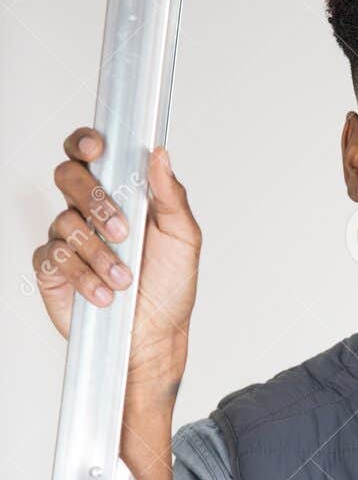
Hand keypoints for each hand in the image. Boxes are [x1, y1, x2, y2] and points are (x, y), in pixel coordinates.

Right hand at [32, 127, 199, 396]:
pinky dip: (82, 276)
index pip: (90, 153)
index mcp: (118, 194)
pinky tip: (104, 295)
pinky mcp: (53, 269)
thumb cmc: (169, 288)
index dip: (85, 142)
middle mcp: (88, 211)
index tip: (98, 149)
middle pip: (67, 175)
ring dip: (98, 252)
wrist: (155, 337)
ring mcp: (68, 239)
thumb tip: (160, 154)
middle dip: (94, 200)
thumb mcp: (183, 239)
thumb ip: (171, 196)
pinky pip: (54, 256)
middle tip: (122, 231)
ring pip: (65, 221)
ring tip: (124, 279)